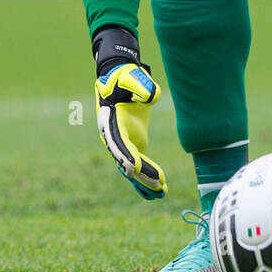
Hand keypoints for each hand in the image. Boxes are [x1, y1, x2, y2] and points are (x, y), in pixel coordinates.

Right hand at [92, 26, 166, 200]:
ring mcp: (122, 143)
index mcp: (110, 122)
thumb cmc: (125, 78)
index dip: (126, 155)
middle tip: (158, 186)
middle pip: (126, 160)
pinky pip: (139, 166)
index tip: (136, 167)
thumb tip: (152, 98)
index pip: (118, 143)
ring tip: (162, 194)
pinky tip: (159, 191)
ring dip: (145, 182)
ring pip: (131, 168)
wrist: (119, 79)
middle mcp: (113, 137)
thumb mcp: (132, 77)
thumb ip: (142, 86)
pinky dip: (148, 178)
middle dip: (141, 174)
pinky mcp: (132, 145)